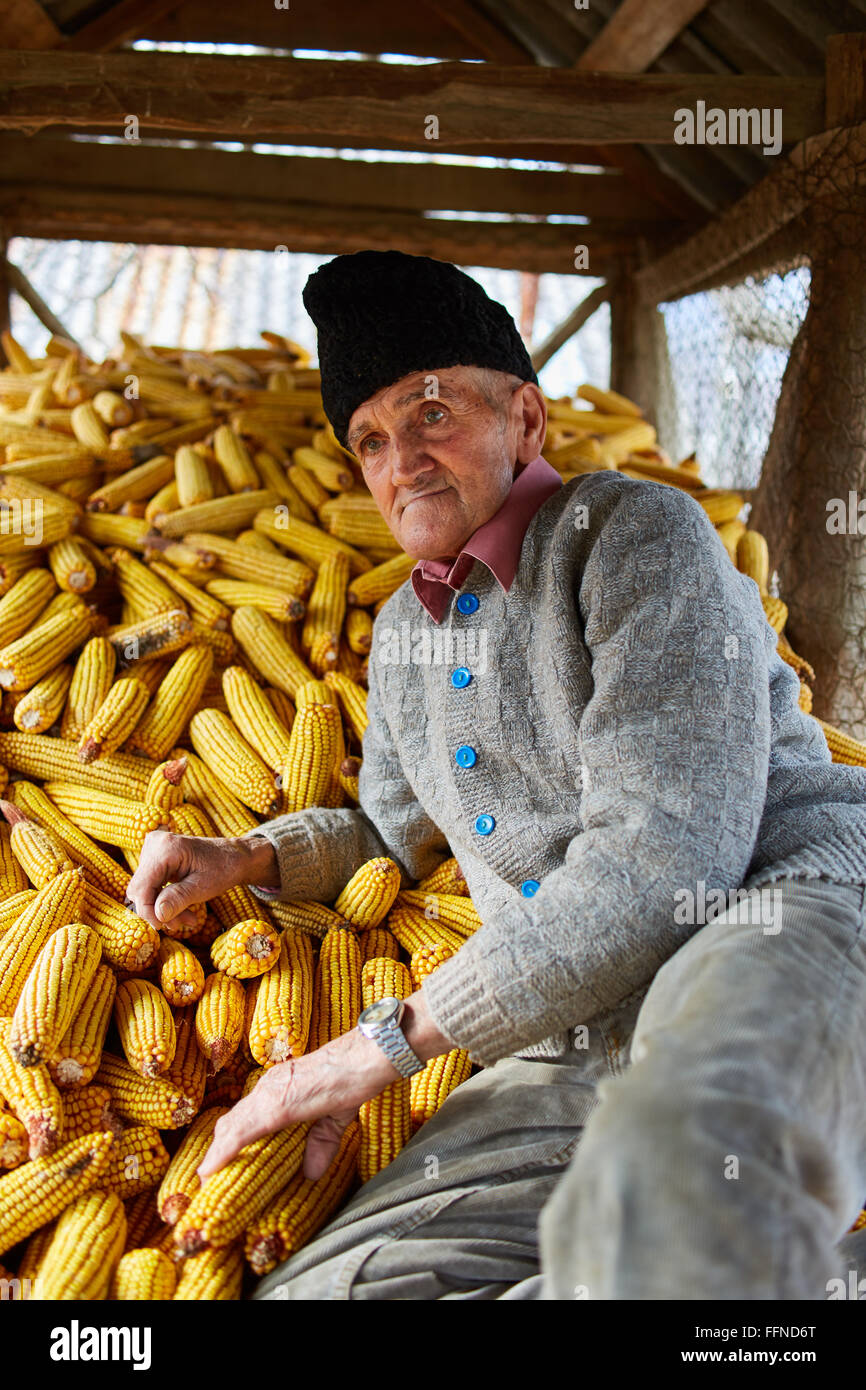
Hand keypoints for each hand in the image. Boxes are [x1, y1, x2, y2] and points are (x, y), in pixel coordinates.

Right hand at [125, 829, 276, 929]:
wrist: (231, 856)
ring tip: (188, 918)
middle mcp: (154, 844)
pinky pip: (150, 885)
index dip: (147, 911)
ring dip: (164, 909)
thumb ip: (179, 899)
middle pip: (141, 889)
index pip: (142, 887)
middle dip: (158, 911)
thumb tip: (158, 915)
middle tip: (182, 924)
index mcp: (166, 848)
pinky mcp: (153, 857)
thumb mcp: (204, 887)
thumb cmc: (222, 868)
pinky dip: (165, 900)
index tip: (161, 926)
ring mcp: (152, 849)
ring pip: (145, 890)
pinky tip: (183, 910)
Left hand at [197, 991, 455, 1181]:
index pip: (245, 1116)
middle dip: (217, 1150)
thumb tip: (312, 1175)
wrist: (368, 1055)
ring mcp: (271, 1093)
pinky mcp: (278, 1104)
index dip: (229, 1140)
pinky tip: (211, 1168)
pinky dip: (224, 1152)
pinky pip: (243, 1131)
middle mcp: (268, 1087)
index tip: (217, 1163)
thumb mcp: (335, 1116)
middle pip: (231, 1122)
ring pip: (231, 1127)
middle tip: (205, 1179)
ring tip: (202, 1179)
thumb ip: (321, 1143)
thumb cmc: (355, 1076)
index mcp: (279, 1088)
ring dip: (216, 1155)